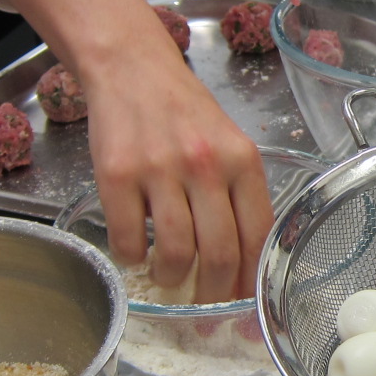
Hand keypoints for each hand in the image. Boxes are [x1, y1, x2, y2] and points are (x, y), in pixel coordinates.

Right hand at [76, 13, 273, 303]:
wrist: (132, 68)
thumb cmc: (183, 111)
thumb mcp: (229, 143)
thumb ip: (239, 193)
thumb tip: (245, 261)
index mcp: (242, 160)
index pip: (258, 236)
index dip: (251, 280)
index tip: (242, 304)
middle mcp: (205, 165)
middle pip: (221, 253)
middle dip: (213, 294)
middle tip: (203, 307)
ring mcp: (160, 170)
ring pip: (176, 253)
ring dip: (172, 277)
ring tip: (168, 275)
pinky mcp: (117, 174)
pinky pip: (129, 238)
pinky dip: (133, 258)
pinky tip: (136, 252)